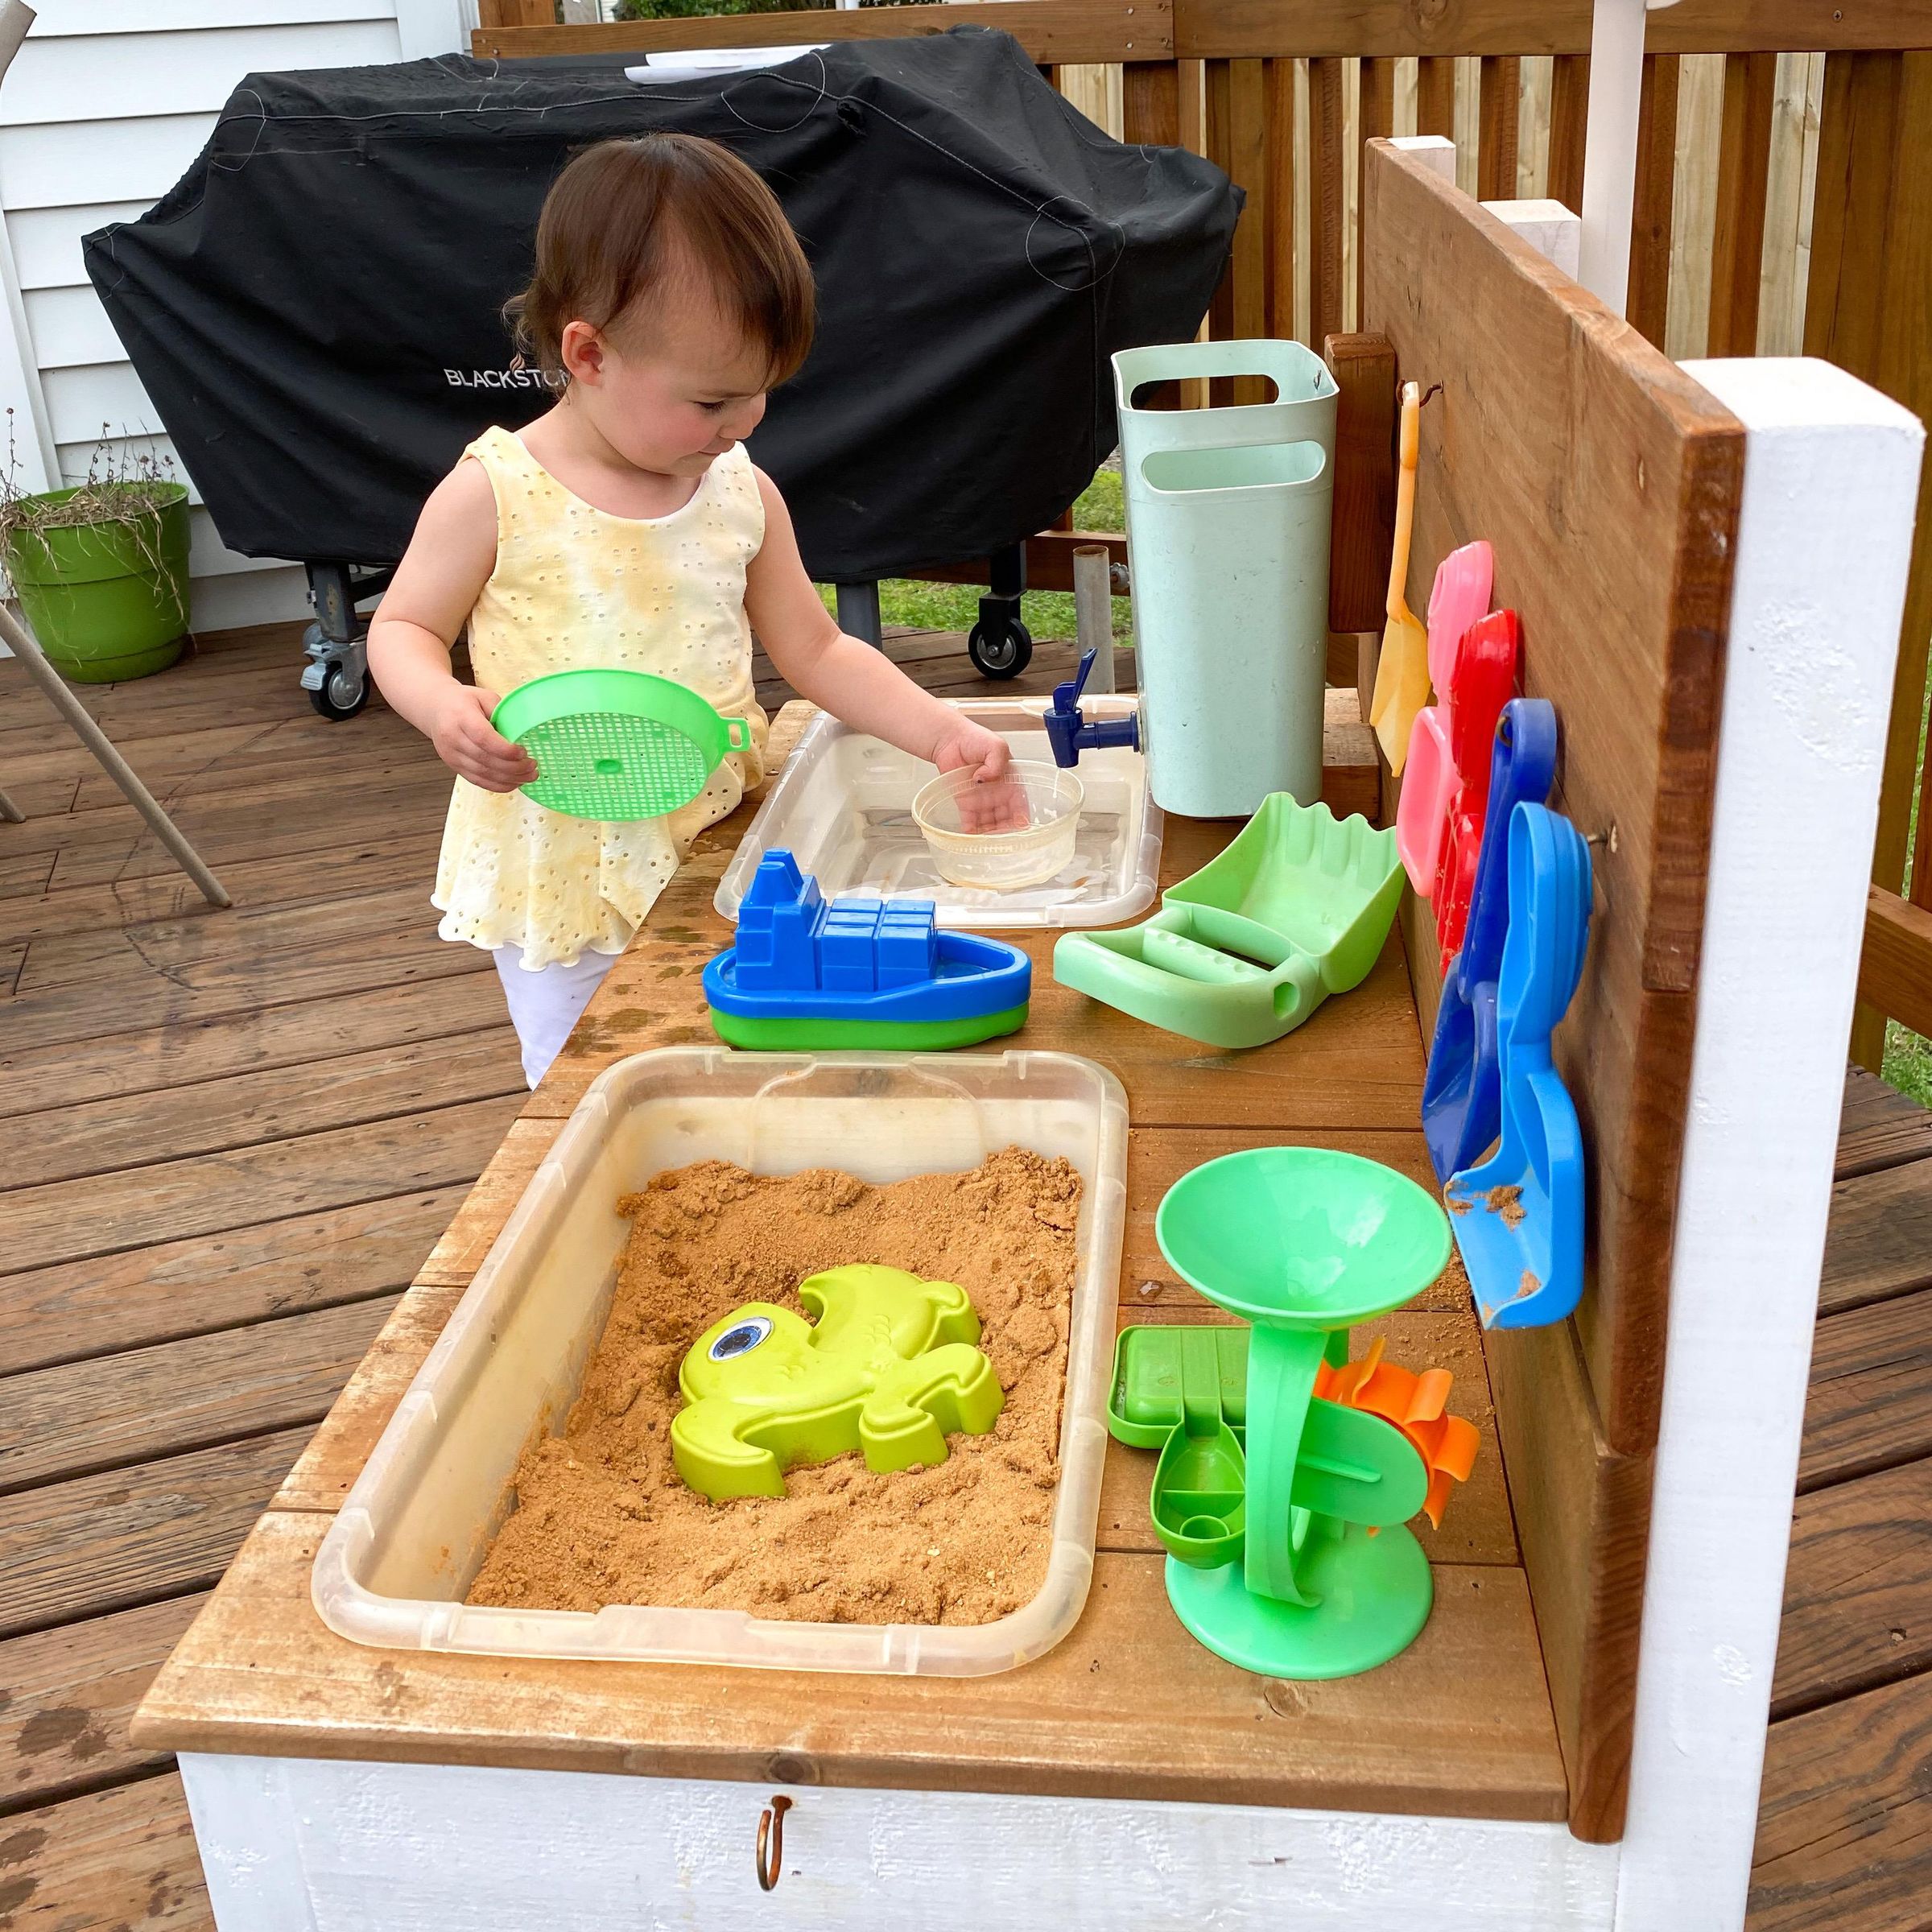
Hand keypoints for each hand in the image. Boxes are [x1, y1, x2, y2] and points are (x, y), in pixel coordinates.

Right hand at [428, 683, 536, 791]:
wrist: (435, 710)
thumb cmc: (463, 702)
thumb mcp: (483, 696)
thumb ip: (502, 711)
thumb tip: (524, 730)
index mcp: (461, 717)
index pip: (483, 738)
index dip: (505, 749)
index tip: (524, 752)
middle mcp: (453, 739)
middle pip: (485, 760)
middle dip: (513, 768)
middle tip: (533, 767)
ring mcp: (452, 756)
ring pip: (483, 774)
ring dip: (510, 779)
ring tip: (529, 776)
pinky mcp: (454, 767)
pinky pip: (478, 781)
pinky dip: (499, 785)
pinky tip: (515, 782)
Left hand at [932, 718, 1027, 832]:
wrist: (951, 740)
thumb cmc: (975, 739)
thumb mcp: (996, 746)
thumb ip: (996, 762)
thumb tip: (985, 778)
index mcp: (1011, 783)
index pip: (1020, 805)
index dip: (1021, 818)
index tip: (1020, 826)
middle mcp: (999, 795)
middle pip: (1006, 820)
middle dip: (1005, 831)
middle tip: (1002, 838)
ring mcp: (983, 801)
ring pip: (990, 825)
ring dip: (990, 834)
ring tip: (988, 841)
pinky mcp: (966, 804)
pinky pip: (971, 822)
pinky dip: (972, 831)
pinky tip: (972, 836)